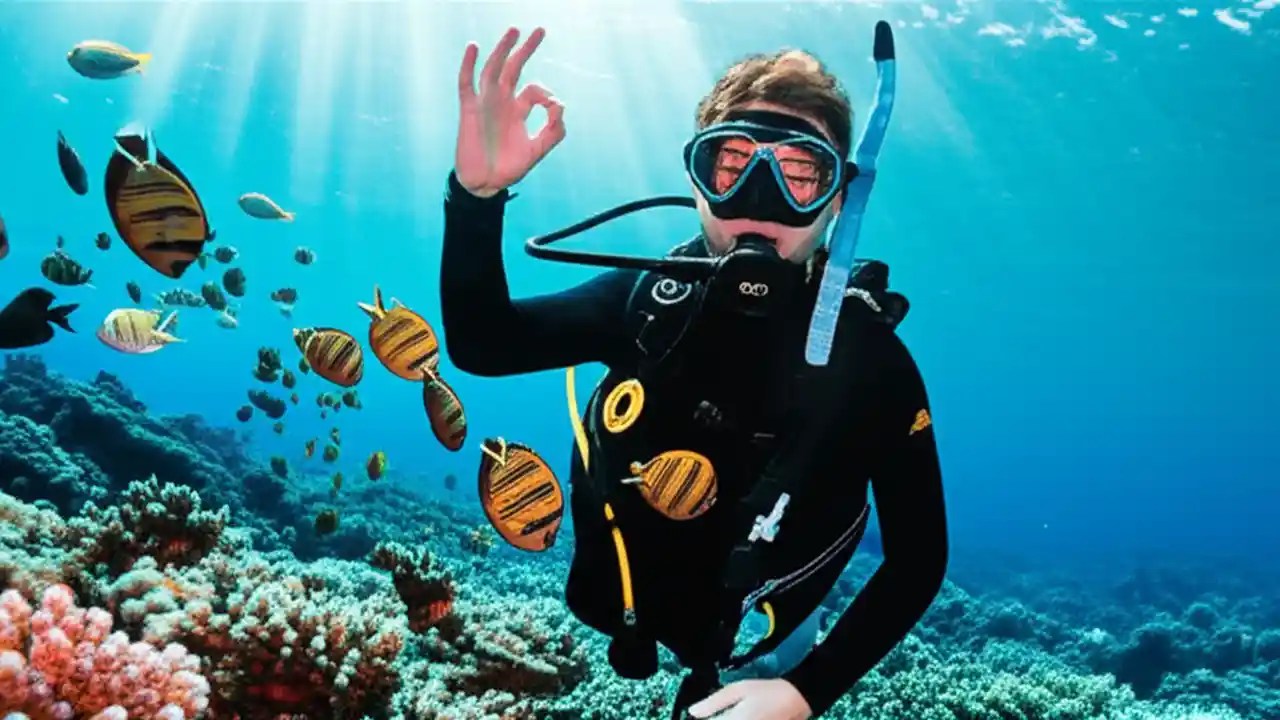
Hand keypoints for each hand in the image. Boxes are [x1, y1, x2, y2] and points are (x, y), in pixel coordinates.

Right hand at [454, 27, 565, 197]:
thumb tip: (559, 105)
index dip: (548, 94)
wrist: (484, 184)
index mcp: (518, 110)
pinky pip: (466, 83)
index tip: (554, 107)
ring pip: (493, 69)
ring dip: (503, 49)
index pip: (536, 90)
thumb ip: (554, 131)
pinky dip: (469, 64)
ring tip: (514, 31)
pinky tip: (474, 47)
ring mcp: (485, 103)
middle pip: (514, 68)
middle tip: (540, 30)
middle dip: (526, 49)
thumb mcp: (537, 151)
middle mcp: (502, 102)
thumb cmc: (508, 169)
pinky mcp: (469, 109)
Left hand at [687, 679, 812, 719]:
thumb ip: (714, 703)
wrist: (796, 700)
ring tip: (728, 714)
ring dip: (724, 719)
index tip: (699, 715)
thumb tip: (692, 712)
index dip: (704, 718)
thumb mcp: (739, 689)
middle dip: (716, 719)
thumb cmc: (765, 691)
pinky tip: (735, 716)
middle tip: (717, 714)